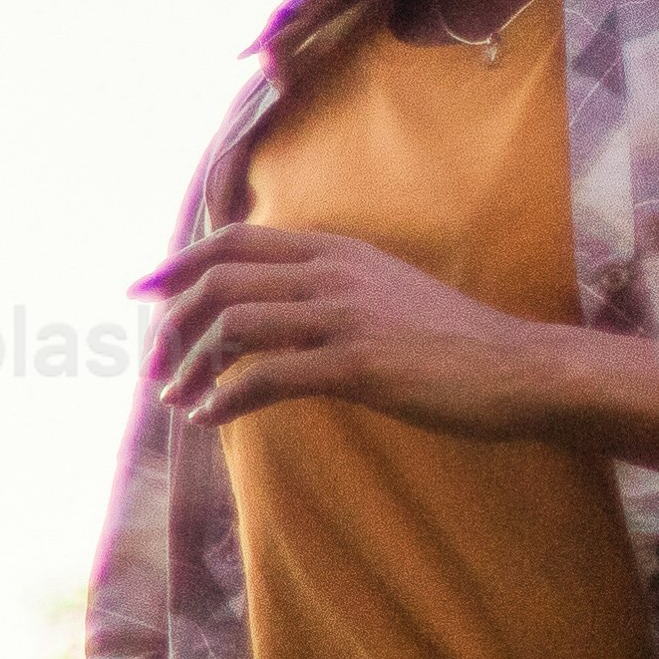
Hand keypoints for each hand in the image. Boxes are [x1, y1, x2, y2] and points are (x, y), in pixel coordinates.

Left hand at [146, 223, 570, 443]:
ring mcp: (346, 316)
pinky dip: (226, 400)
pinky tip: (212, 418)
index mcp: (337, 250)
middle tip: (155, 367)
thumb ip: (327, 287)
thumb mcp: (383, 291)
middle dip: (172, 324)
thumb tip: (265, 305)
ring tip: (179, 399)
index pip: (236, 239)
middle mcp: (335, 273)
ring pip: (234, 325)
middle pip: (221, 280)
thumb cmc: (447, 341)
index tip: (141, 292)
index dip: (179, 263)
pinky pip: (266, 377)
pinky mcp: (358, 365)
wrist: (517, 368)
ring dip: (191, 367)